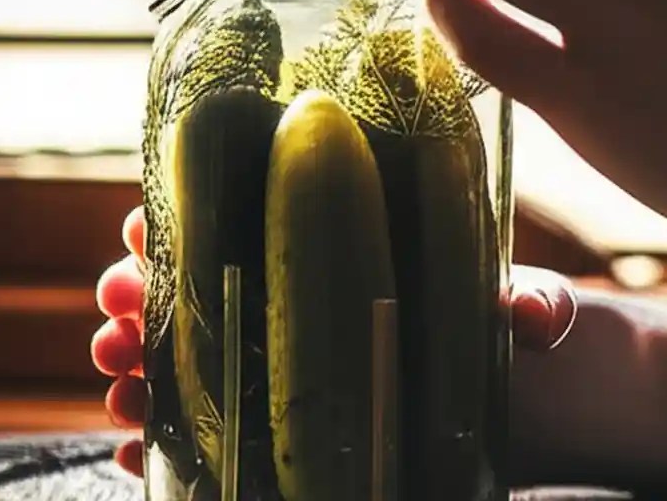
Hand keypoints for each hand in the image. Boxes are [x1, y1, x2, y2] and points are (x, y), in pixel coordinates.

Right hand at [92, 206, 578, 476]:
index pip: (251, 222)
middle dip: (144, 295)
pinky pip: (218, 442)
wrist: (552, 405)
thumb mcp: (533, 310)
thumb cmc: (528, 336)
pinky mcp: (300, 438)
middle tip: (113, 303)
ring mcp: (300, 375)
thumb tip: (538, 314)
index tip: (141, 224)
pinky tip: (134, 450)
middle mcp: (310, 309)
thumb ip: (536, 306)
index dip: (188, 216)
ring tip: (116, 377)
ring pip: (197, 366)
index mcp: (348, 255)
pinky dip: (168, 447)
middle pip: (204, 294)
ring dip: (143, 366)